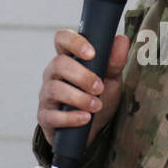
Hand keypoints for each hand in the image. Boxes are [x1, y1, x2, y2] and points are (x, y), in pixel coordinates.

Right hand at [37, 30, 130, 148]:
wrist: (92, 128)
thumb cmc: (98, 96)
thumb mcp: (111, 79)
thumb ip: (115, 61)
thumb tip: (122, 40)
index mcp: (68, 58)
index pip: (62, 39)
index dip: (73, 42)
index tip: (91, 54)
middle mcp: (53, 73)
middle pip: (59, 64)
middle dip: (82, 76)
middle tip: (99, 87)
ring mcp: (47, 95)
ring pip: (55, 89)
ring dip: (78, 98)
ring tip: (97, 105)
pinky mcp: (45, 117)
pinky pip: (51, 116)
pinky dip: (70, 118)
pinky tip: (85, 118)